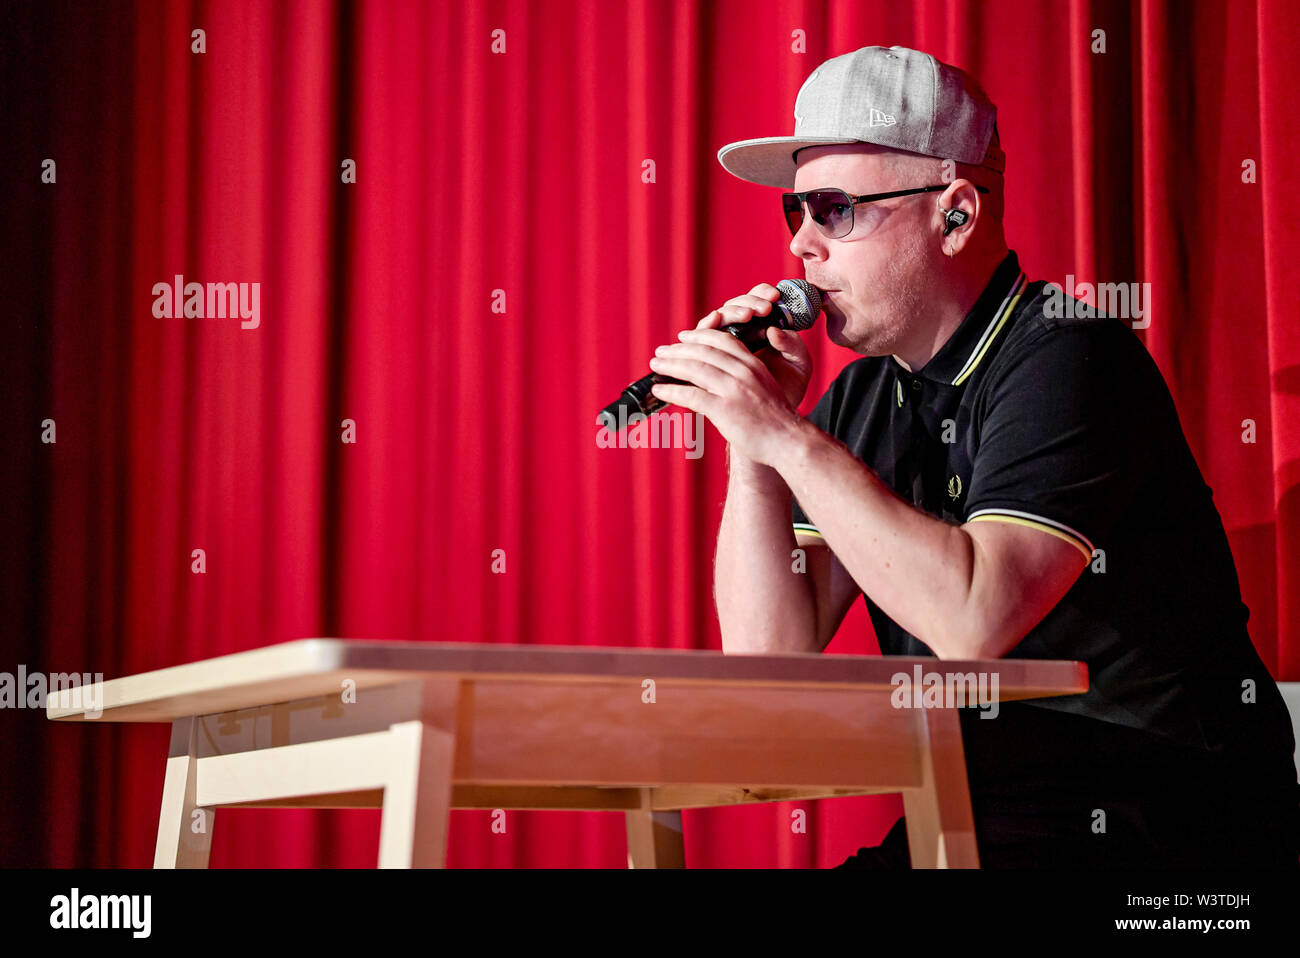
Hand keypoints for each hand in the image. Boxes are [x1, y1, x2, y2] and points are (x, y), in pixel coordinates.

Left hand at [646, 323, 809, 467]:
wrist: (788, 441)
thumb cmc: (775, 419)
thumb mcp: (764, 387)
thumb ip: (743, 377)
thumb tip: (717, 376)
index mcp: (752, 365)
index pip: (722, 340)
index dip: (699, 336)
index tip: (682, 337)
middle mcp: (743, 372)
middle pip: (703, 352)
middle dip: (678, 350)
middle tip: (660, 351)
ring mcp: (733, 390)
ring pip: (694, 369)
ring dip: (670, 365)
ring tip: (655, 365)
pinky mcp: (725, 409)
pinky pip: (691, 395)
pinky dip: (672, 390)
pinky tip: (659, 390)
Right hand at [693, 283, 813, 408]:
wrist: (771, 420)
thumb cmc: (786, 390)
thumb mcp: (799, 366)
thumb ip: (793, 345)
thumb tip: (776, 330)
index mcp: (762, 328)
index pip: (757, 301)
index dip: (762, 294)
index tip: (775, 296)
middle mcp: (739, 331)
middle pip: (735, 306)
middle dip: (749, 303)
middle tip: (763, 309)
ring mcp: (721, 344)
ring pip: (718, 318)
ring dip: (731, 313)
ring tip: (747, 316)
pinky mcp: (705, 358)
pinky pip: (701, 337)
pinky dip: (706, 326)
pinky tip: (714, 321)